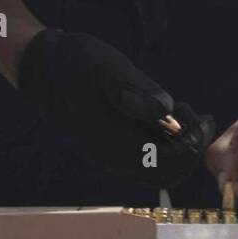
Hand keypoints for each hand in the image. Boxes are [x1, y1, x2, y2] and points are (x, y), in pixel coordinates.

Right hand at [18, 28, 214, 188]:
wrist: (40, 68)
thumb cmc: (74, 63)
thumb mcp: (106, 67)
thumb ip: (134, 89)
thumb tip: (165, 110)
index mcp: (115, 147)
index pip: (170, 165)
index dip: (192, 143)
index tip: (197, 114)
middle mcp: (113, 161)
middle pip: (168, 175)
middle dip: (189, 148)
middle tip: (194, 115)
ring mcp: (110, 157)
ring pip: (158, 169)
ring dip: (177, 146)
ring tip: (181, 112)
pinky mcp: (109, 149)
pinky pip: (146, 159)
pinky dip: (164, 143)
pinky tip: (163, 115)